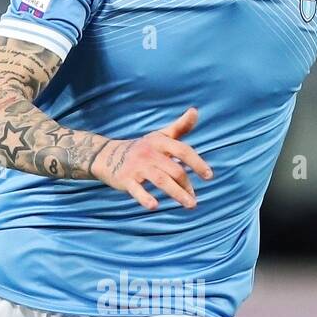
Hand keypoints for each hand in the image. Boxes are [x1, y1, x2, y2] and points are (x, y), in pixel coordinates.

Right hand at [91, 107, 212, 209]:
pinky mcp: (126, 179)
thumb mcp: (160, 135)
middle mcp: (149, 153)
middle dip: (187, 185)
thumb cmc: (142, 147)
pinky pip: (137, 190)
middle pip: (174, 170)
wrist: (108, 155)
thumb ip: (180, 127)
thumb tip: (195, 111)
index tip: (209, 176)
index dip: (197, 163)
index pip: (183, 151)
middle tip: (194, 201)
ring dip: (177, 194)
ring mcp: (137, 167)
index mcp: (160, 142)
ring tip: (190, 205)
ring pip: (161, 181)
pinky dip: (145, 198)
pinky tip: (155, 206)